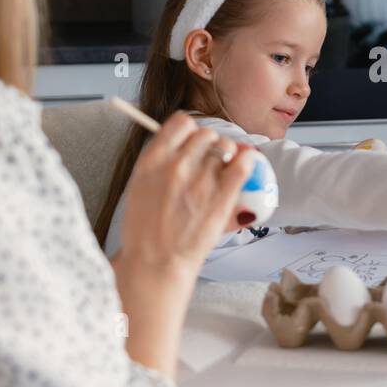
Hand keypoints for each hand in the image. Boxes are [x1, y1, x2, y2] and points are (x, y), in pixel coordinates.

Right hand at [118, 113, 252, 288]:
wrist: (155, 263)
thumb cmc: (145, 231)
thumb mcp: (139, 187)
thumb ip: (160, 162)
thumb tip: (184, 144)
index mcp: (152, 161)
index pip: (180, 123)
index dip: (190, 131)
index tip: (193, 142)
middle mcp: (176, 165)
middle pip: (206, 134)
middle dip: (211, 144)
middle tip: (211, 160)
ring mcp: (200, 181)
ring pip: (225, 147)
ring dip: (227, 155)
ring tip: (223, 171)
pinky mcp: (222, 197)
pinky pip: (243, 165)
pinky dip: (247, 161)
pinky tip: (245, 165)